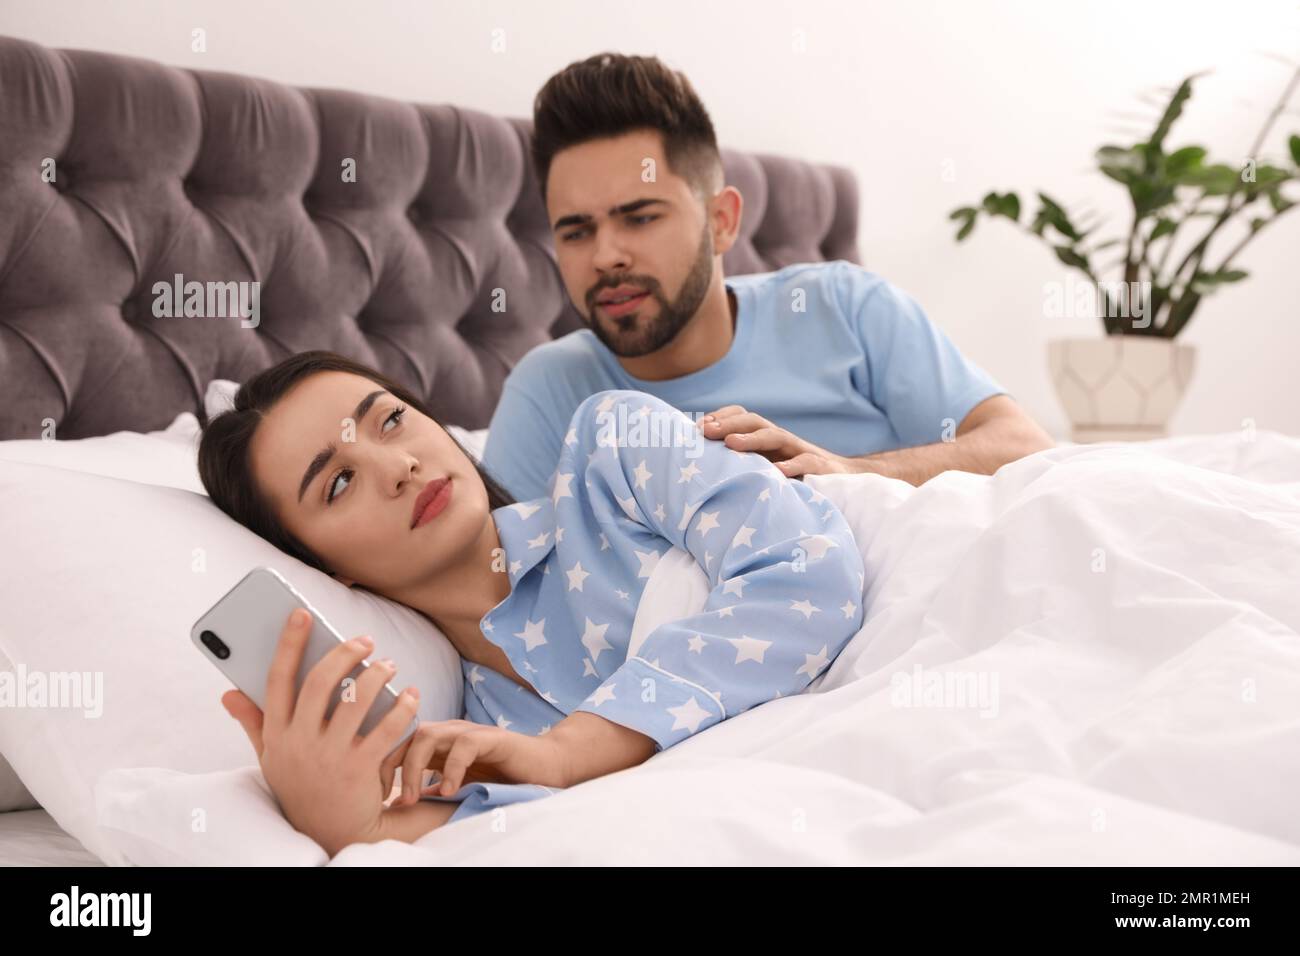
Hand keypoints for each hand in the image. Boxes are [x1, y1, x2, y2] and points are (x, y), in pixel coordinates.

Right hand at [221, 607, 421, 855]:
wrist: (331, 833)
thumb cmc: (301, 785)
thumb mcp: (271, 757)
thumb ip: (253, 723)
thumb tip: (227, 693)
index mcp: (276, 734)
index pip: (277, 679)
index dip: (289, 643)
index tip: (302, 613)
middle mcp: (298, 742)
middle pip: (318, 683)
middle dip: (343, 653)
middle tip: (365, 639)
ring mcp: (329, 757)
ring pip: (355, 701)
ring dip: (377, 675)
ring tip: (389, 664)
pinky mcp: (360, 770)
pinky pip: (386, 729)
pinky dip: (403, 707)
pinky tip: (411, 695)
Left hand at [388, 720, 568, 806]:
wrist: (547, 766)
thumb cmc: (503, 776)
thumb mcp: (461, 783)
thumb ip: (435, 787)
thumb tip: (401, 805)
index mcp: (440, 743)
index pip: (398, 742)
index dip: (382, 765)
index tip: (377, 796)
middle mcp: (451, 733)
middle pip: (407, 735)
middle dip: (391, 765)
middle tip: (390, 798)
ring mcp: (471, 733)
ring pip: (429, 735)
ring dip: (415, 767)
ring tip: (413, 798)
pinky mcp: (492, 738)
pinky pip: (465, 745)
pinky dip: (452, 768)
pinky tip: (449, 791)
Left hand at [699, 405, 855, 477]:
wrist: (846, 482)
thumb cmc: (798, 478)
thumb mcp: (768, 468)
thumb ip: (744, 463)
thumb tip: (704, 468)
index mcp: (767, 439)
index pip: (742, 417)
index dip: (720, 417)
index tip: (697, 427)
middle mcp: (782, 440)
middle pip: (754, 422)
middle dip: (728, 424)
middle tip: (705, 431)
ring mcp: (800, 450)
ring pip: (775, 436)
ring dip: (751, 438)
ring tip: (730, 444)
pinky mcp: (820, 467)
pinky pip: (805, 462)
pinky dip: (792, 466)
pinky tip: (777, 472)